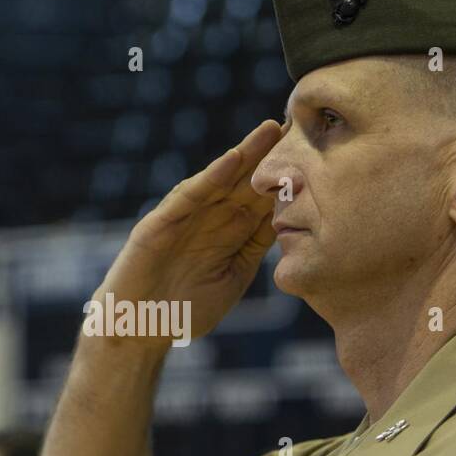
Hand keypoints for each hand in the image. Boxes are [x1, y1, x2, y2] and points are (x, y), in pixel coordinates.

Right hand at [91, 120, 283, 347]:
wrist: (137, 330)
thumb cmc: (185, 310)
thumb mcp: (233, 276)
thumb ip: (256, 247)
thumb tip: (293, 222)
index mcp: (229, 233)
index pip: (263, 199)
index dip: (287, 177)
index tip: (317, 153)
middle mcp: (209, 219)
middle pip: (246, 181)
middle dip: (271, 154)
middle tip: (300, 124)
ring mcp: (184, 217)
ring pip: (220, 180)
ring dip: (246, 153)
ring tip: (272, 129)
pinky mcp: (160, 223)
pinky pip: (189, 196)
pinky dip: (211, 177)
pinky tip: (235, 158)